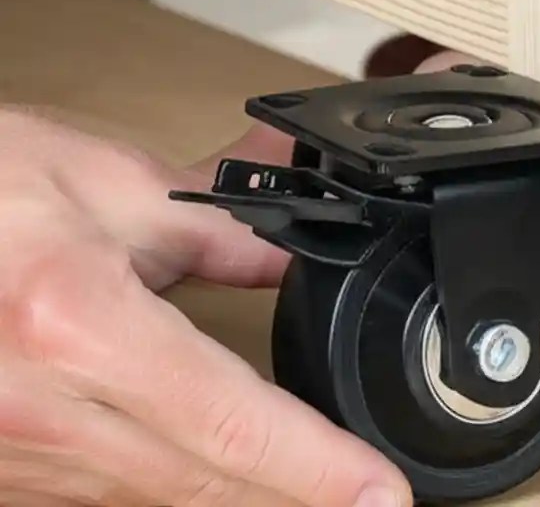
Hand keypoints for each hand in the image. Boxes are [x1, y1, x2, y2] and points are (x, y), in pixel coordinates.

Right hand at [0, 110, 410, 506]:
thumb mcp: (94, 182)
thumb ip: (212, 226)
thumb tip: (291, 246)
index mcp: (75, 326)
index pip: (232, 423)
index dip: (320, 470)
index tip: (384, 496)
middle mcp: (38, 411)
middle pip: (202, 486)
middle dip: (299, 497)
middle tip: (368, 499)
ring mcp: (9, 458)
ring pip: (151, 503)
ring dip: (236, 497)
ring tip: (309, 483)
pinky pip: (97, 498)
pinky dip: (165, 489)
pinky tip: (210, 471)